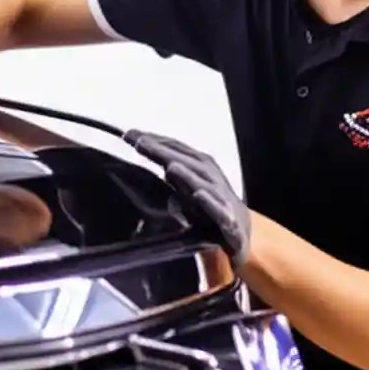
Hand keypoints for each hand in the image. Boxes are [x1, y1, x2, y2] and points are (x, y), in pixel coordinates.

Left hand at [124, 129, 250, 269]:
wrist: (240, 235)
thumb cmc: (208, 207)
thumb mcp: (184, 188)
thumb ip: (170, 174)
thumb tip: (153, 158)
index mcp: (199, 166)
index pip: (174, 149)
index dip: (154, 141)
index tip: (129, 135)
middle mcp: (210, 176)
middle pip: (185, 161)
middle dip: (163, 152)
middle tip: (141, 142)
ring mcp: (221, 198)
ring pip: (202, 183)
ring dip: (187, 174)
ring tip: (170, 167)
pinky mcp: (228, 221)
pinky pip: (218, 211)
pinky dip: (209, 203)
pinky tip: (198, 196)